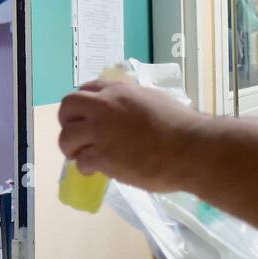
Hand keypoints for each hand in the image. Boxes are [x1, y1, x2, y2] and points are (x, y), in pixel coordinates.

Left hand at [57, 80, 206, 192]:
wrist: (191, 149)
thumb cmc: (182, 125)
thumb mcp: (154, 99)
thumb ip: (133, 102)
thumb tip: (126, 112)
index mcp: (118, 91)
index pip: (86, 88)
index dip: (83, 105)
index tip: (86, 116)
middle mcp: (104, 107)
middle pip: (68, 107)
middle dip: (68, 122)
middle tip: (78, 135)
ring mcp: (100, 132)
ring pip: (66, 137)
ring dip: (71, 147)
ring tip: (82, 155)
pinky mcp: (102, 156)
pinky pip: (81, 161)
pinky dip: (85, 167)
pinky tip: (95, 170)